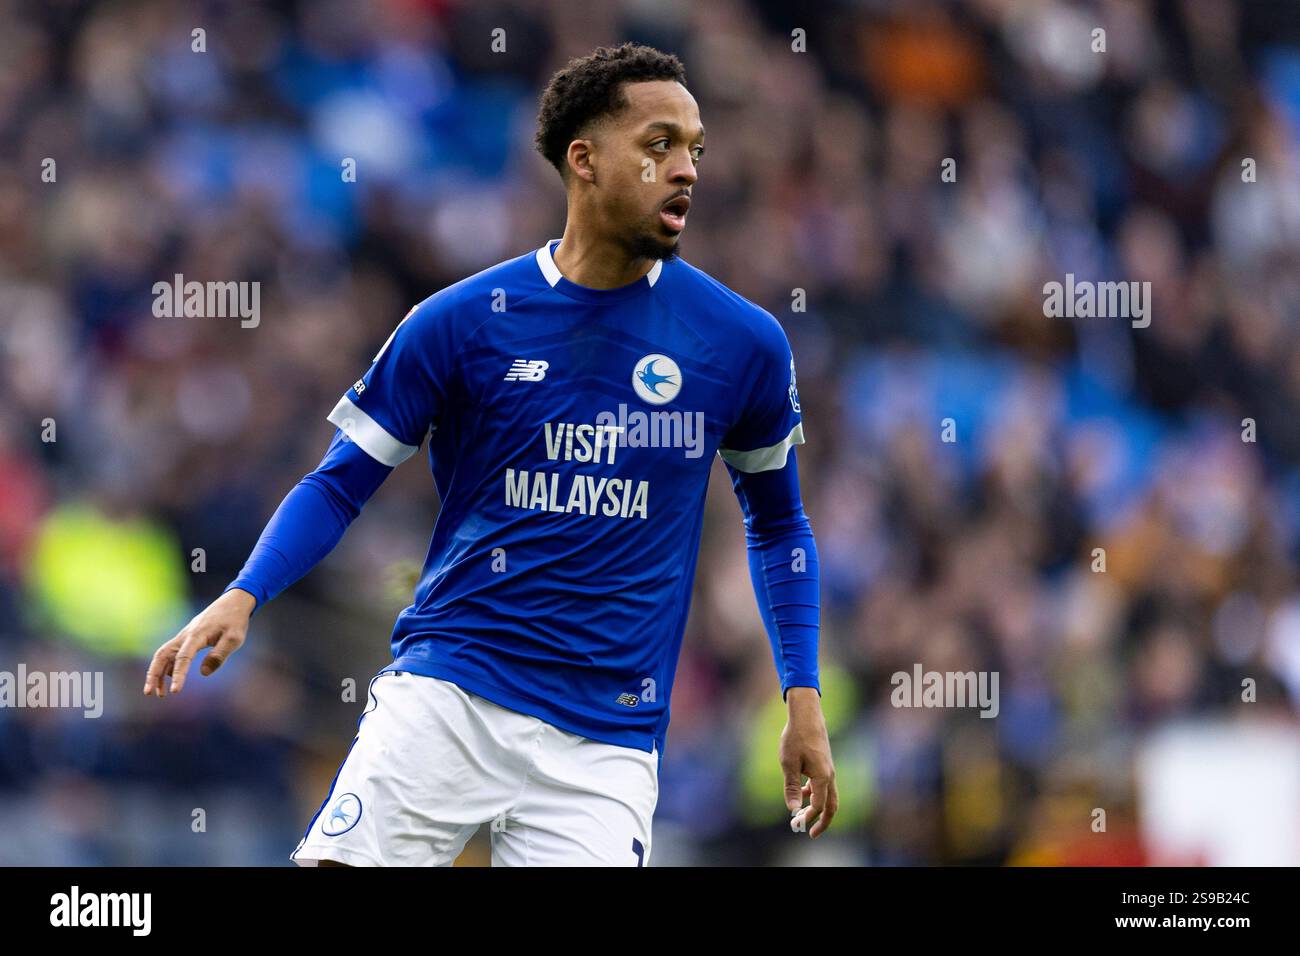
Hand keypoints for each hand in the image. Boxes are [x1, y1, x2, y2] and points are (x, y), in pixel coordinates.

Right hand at [142, 589, 254, 696]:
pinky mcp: (186, 637)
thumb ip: (219, 655)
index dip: (178, 675)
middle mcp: (186, 635)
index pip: (183, 657)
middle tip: (148, 693)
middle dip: (153, 674)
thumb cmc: (235, 621)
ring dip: (158, 672)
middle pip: (162, 654)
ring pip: (163, 654)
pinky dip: (167, 666)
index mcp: (197, 635)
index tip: (175, 691)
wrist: (234, 602)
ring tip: (160, 693)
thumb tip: (203, 673)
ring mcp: (184, 635)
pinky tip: (170, 677)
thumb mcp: (234, 639)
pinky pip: (171, 653)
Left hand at [781, 686, 837, 837]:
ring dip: (819, 808)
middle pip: (831, 805)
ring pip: (829, 796)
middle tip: (811, 834)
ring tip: (803, 816)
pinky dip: (816, 794)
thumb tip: (793, 809)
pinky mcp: (825, 764)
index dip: (808, 817)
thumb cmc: (796, 738)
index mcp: (822, 777)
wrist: (807, 716)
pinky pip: (825, 785)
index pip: (818, 805)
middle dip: (823, 821)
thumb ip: (792, 787)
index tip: (796, 824)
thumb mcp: (789, 763)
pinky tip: (802, 792)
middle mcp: (829, 775)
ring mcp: (829, 769)